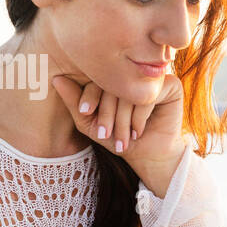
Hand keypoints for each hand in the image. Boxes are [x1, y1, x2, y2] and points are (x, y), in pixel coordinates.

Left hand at [50, 71, 188, 195]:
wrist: (147, 155)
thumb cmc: (117, 138)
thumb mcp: (90, 123)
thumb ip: (74, 102)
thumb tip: (56, 79)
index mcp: (114, 74)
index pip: (98, 76)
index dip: (89, 94)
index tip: (84, 112)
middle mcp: (133, 71)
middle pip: (114, 83)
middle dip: (107, 113)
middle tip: (104, 134)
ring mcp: (152, 76)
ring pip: (131, 90)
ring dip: (123, 119)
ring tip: (122, 139)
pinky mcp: (171, 85)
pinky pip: (150, 94)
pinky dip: (140, 116)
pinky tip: (138, 132)